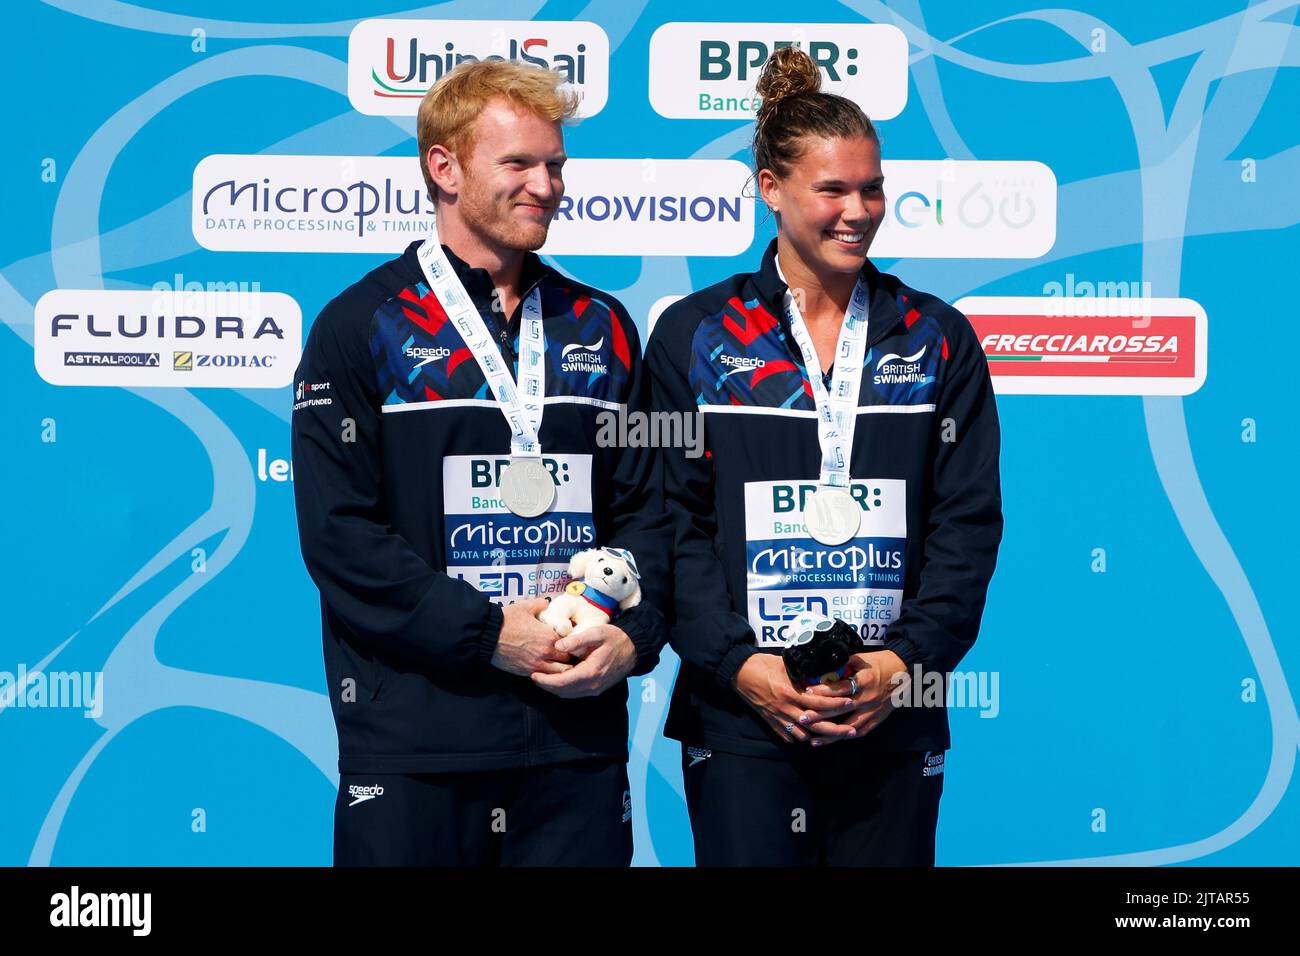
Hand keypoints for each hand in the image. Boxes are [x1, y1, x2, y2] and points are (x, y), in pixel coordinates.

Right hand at [491, 598, 573, 677]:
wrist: (487, 636)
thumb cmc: (506, 620)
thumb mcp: (525, 606)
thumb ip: (541, 604)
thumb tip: (547, 604)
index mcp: (550, 636)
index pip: (572, 643)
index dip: (572, 642)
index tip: (570, 641)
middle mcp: (547, 652)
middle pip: (569, 659)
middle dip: (569, 656)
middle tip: (567, 653)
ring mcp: (537, 665)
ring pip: (559, 672)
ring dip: (561, 668)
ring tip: (558, 663)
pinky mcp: (527, 673)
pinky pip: (545, 677)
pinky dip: (548, 675)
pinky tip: (545, 669)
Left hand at [530, 623, 636, 698]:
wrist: (633, 649)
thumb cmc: (615, 638)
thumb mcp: (596, 633)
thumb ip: (577, 640)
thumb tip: (557, 645)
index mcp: (591, 672)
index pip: (562, 683)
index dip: (545, 681)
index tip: (533, 674)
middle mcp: (592, 686)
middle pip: (563, 692)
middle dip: (546, 686)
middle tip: (533, 676)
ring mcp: (595, 690)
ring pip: (568, 694)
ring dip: (554, 688)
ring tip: (542, 678)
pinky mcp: (596, 689)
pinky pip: (575, 693)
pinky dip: (563, 688)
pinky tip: (557, 679)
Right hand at [731, 654, 857, 743]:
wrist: (739, 673)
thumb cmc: (762, 664)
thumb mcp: (785, 663)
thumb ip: (803, 670)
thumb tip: (822, 669)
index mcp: (789, 692)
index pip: (817, 703)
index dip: (835, 704)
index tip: (850, 702)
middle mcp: (785, 708)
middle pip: (815, 725)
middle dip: (835, 730)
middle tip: (851, 730)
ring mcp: (777, 717)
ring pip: (803, 734)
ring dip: (818, 736)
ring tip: (834, 735)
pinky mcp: (771, 722)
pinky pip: (789, 735)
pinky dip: (801, 736)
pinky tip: (811, 735)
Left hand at [799, 650, 908, 746]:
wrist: (905, 669)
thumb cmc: (881, 662)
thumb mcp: (862, 659)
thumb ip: (843, 663)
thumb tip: (823, 666)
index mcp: (863, 681)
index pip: (838, 689)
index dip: (821, 691)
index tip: (806, 693)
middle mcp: (867, 698)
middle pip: (839, 710)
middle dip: (819, 716)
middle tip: (802, 719)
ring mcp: (873, 711)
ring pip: (849, 727)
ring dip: (831, 735)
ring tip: (814, 740)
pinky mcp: (879, 718)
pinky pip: (862, 731)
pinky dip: (848, 736)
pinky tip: (835, 740)